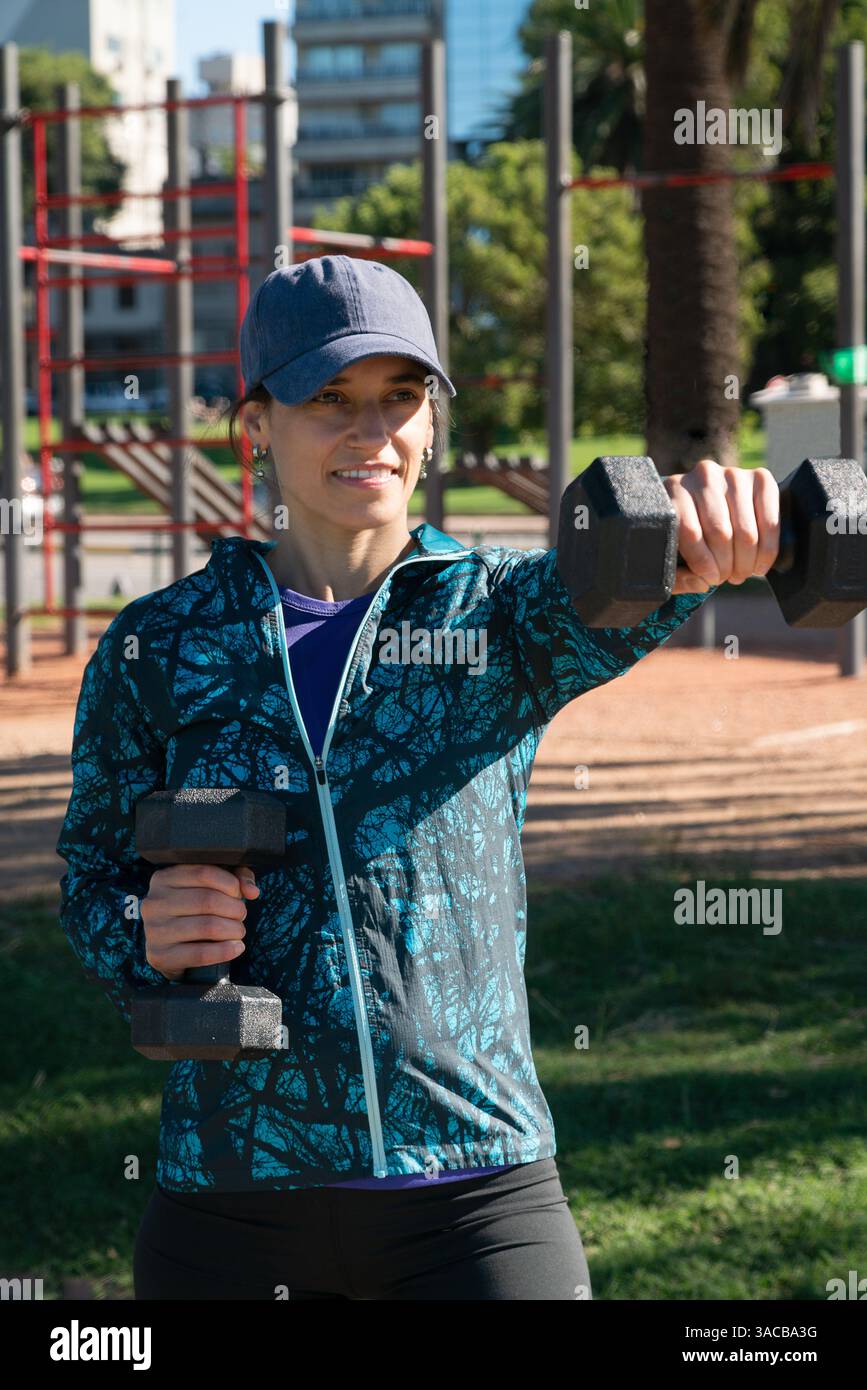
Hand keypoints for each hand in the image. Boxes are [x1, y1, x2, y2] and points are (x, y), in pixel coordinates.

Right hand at [140, 864, 259, 981]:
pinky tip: (236, 948)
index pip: (204, 873)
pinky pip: (201, 954)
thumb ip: (236, 878)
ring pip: (207, 926)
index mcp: (164, 878)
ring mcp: (154, 930)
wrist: (170, 948)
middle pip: (207, 900)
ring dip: (233, 930)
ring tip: (238, 931)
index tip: (238, 893)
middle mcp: (154, 902)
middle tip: (241, 915)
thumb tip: (252, 891)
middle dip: (234, 909)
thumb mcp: (211, 887)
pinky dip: (225, 951)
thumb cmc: (194, 911)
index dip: (230, 883)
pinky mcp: (160, 955)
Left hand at [663, 459, 780, 594]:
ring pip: (746, 531)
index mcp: (674, 490)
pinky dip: (767, 550)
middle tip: (726, 578)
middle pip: (721, 532)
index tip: (710, 580)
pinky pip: (770, 522)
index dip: (703, 563)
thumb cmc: (683, 535)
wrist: (705, 502)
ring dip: (746, 562)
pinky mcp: (761, 479)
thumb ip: (676, 575)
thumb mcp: (670, 553)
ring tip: (741, 573)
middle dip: (726, 565)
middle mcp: (703, 475)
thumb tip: (701, 582)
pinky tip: (759, 565)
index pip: (691, 531)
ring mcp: (734, 475)